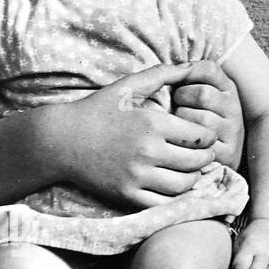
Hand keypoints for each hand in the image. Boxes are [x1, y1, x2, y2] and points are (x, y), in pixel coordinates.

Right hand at [61, 65, 218, 208]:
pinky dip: (173, 196)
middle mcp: (148, 151)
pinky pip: (163, 203)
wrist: (59, 141)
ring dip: (193, 177)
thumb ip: (164, 74)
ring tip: (188, 169)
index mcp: (154, 124)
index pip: (203, 137)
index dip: (209, 136)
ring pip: (185, 184)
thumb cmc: (98, 110)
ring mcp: (136, 175)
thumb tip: (192, 66)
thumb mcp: (130, 85)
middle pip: (198, 161)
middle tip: (202, 153)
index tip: (204, 135)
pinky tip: (170, 184)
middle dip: (206, 156)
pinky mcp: (125, 194)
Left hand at [171, 60, 245, 168]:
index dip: (187, 76)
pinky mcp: (228, 154)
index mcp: (228, 89)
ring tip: (179, 126)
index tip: (181, 86)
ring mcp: (233, 132)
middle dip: (181, 100)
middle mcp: (235, 109)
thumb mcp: (196, 94)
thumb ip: (189, 75)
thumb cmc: (191, 121)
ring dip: (182, 124)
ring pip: (201, 119)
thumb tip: (177, 69)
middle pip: (202, 93)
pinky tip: (184, 144)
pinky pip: (201, 144)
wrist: (210, 159)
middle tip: (177, 107)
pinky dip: (186, 144)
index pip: (207, 70)